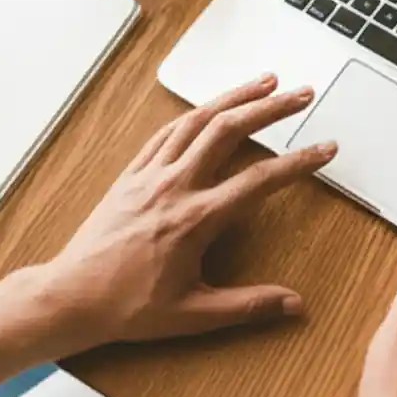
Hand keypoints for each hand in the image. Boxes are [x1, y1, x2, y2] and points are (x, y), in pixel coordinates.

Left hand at [32, 74, 336, 351]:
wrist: (70, 297)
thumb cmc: (127, 307)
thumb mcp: (193, 314)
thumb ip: (248, 306)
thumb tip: (293, 304)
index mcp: (195, 219)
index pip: (260, 180)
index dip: (299, 162)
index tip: (326, 148)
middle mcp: (174, 187)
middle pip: (229, 130)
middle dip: (270, 107)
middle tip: (301, 94)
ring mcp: (150, 175)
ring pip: (197, 120)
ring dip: (234, 97)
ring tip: (265, 82)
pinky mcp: (131, 174)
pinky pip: (166, 132)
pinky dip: (194, 114)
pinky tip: (210, 106)